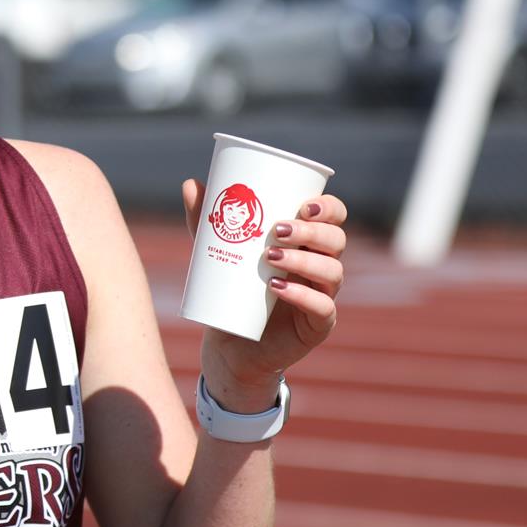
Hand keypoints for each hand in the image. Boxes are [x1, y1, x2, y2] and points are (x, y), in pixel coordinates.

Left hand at [181, 178, 347, 406]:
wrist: (230, 343)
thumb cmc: (233, 290)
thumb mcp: (217, 252)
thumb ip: (205, 220)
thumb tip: (190, 184)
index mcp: (308, 243)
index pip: (335, 217)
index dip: (328, 207)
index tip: (303, 205)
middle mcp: (321, 266)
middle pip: (336, 240)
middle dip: (311, 231)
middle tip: (277, 230)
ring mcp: (323, 296)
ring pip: (332, 271)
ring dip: (304, 260)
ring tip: (270, 257)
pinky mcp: (317, 326)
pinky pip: (323, 308)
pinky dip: (303, 295)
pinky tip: (279, 287)